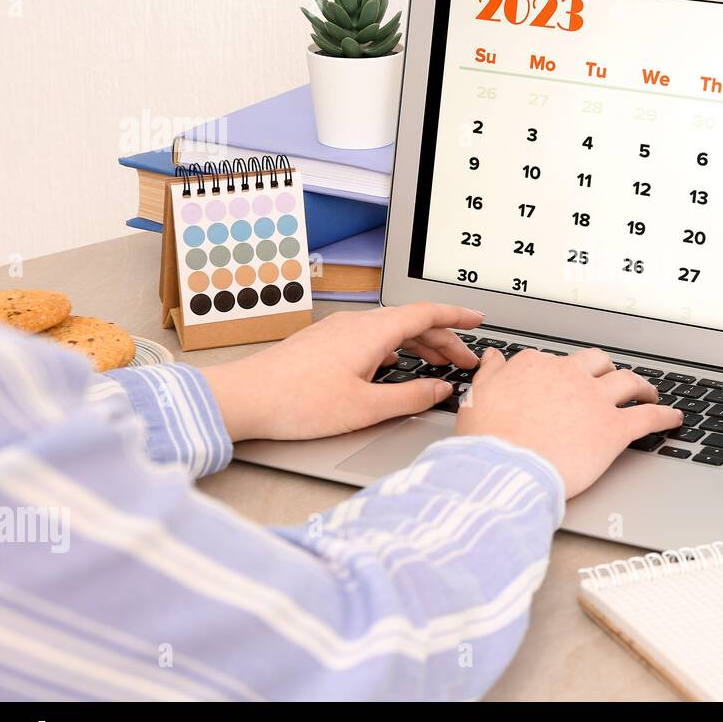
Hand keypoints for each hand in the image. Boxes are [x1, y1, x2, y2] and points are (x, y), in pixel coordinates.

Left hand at [200, 303, 482, 441]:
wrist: (244, 399)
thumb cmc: (297, 403)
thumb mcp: (365, 408)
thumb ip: (409, 397)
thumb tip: (439, 390)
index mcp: (371, 333)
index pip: (426, 313)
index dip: (457, 316)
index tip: (478, 320)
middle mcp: (356, 325)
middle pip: (412, 322)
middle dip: (444, 339)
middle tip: (465, 360)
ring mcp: (338, 332)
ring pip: (391, 330)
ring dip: (419, 345)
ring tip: (437, 364)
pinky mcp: (325, 343)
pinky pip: (371, 337)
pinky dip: (394, 348)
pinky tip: (393, 366)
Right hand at [455, 347, 682, 497]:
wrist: (505, 468)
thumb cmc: (488, 441)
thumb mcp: (478, 397)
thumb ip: (491, 374)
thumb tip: (494, 357)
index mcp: (535, 367)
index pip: (553, 362)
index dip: (561, 374)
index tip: (563, 382)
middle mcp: (568, 376)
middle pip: (597, 363)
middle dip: (606, 369)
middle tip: (610, 380)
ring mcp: (594, 400)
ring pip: (627, 381)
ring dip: (641, 386)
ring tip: (648, 392)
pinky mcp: (614, 428)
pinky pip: (648, 416)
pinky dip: (664, 415)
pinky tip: (673, 418)